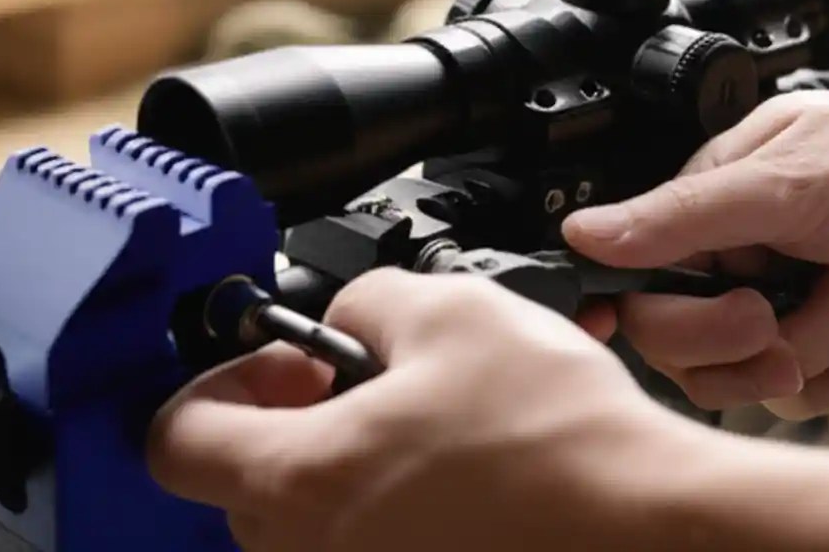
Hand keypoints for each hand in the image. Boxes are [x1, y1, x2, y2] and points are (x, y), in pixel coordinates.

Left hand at [148, 269, 695, 551]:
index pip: (174, 441)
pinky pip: (365, 547)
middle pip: (240, 482)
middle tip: (353, 384)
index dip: (216, 385)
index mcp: (301, 480)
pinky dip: (384, 510)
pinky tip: (449, 474)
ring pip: (305, 522)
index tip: (282, 366)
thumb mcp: (447, 309)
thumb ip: (364, 301)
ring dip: (338, 466)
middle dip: (285, 421)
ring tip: (417, 426)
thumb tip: (351, 322)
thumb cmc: (561, 439)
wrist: (654, 525)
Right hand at [564, 73, 828, 417]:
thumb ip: (679, 214)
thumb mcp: (789, 180)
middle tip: (776, 307)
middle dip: (748, 331)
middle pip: (690, 345)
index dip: (662, 318)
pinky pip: (818, 389)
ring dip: (827, 330)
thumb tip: (582, 231)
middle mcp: (745, 257)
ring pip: (759, 375)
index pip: (644, 286)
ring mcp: (792, 303)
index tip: (680, 326)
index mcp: (714, 204)